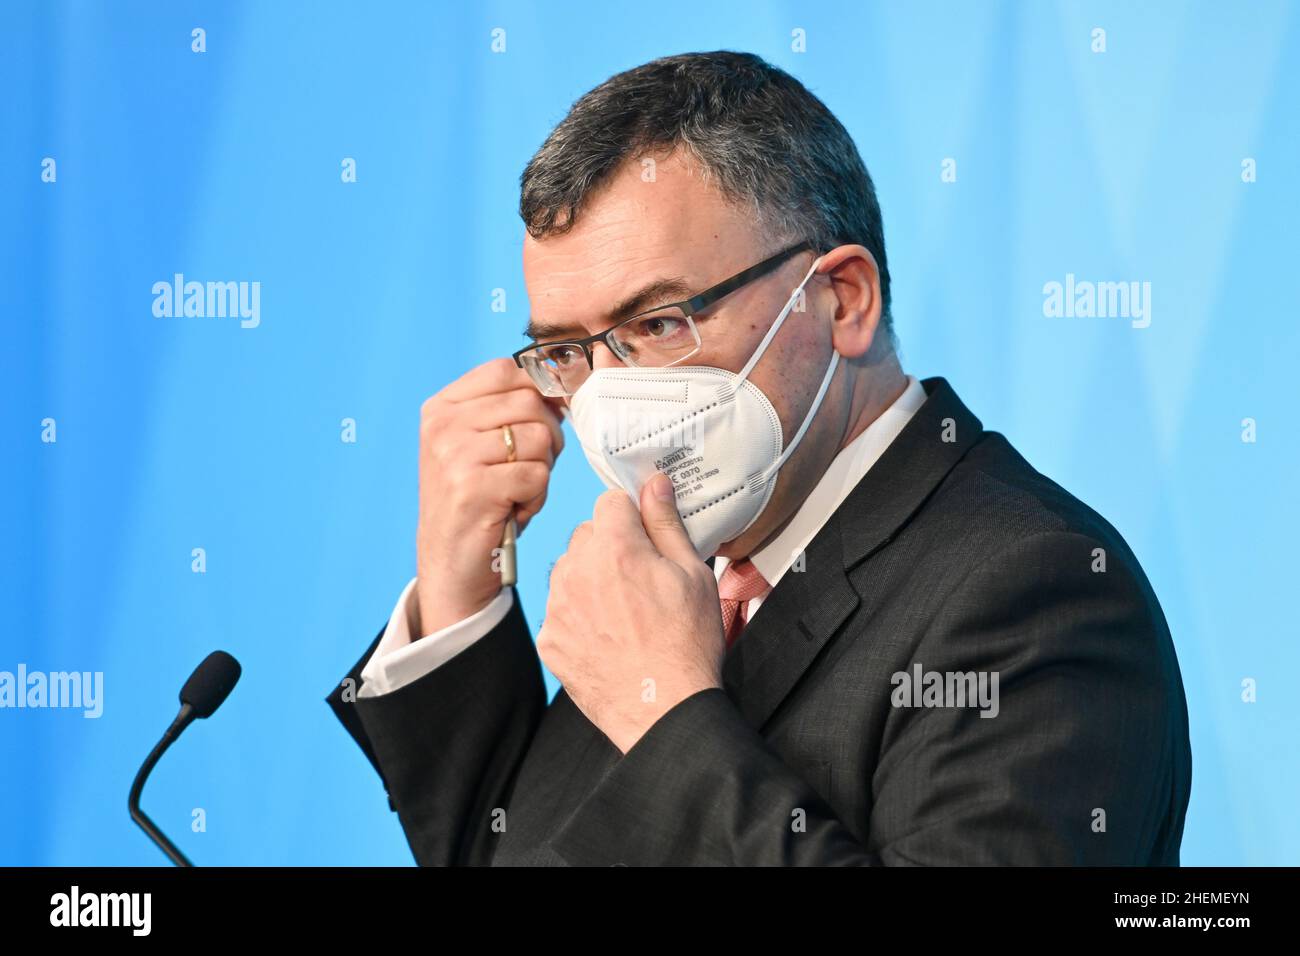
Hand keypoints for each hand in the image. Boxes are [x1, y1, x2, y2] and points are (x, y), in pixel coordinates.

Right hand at [416, 358, 565, 633]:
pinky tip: (515, 509)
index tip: (546, 421)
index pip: (507, 370)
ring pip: (538, 437)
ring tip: (519, 491)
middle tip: (530, 468)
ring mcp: (454, 455)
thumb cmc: (479, 501)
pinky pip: (536, 475)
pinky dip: (537, 496)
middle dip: (547, 437)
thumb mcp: (482, 445)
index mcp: (442, 407)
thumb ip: (512, 411)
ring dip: (542, 469)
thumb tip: (566, 383)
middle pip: (529, 402)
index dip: (539, 392)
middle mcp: (443, 425)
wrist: (451, 564)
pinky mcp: (472, 488)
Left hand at [537, 473, 725, 753]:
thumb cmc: (687, 643)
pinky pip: (559, 608)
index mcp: (615, 547)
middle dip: (610, 546)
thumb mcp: (693, 574)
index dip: (632, 517)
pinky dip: (578, 615)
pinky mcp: (550, 639)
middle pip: (587, 534)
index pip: (610, 501)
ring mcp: (558, 607)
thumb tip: (654, 484)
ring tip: (624, 610)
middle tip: (640, 580)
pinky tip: (607, 635)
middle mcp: (576, 570)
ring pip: (569, 569)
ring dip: (590, 578)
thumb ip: (666, 523)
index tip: (645, 538)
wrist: (664, 710)